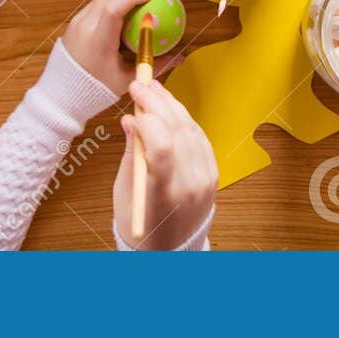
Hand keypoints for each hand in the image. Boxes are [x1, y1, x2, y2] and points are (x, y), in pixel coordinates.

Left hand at [60, 0, 179, 94]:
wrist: (60, 95)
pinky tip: (128, 1)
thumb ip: (154, 65)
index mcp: (98, 40)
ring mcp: (78, 21)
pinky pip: (98, 3)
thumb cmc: (94, 91)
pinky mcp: (75, 22)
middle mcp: (85, 25)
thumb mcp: (126, 79)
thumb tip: (179, 57)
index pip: (114, 8)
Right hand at [113, 79, 216, 249]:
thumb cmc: (140, 224)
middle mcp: (190, 184)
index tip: (132, 98)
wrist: (170, 252)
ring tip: (155, 90)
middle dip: (158, 101)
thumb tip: (131, 120)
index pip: (162, 144)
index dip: (147, 115)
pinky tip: (172, 110)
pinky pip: (201, 139)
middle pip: (177, 130)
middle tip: (141, 85)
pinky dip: (185, 121)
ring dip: (173, 106)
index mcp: (163, 193)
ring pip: (191, 130)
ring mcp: (205, 180)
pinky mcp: (212, 175)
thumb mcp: (125, 191)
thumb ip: (132, 153)